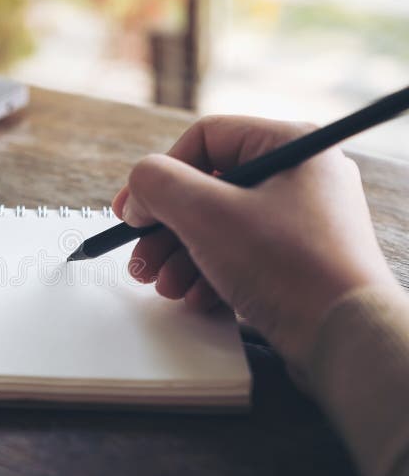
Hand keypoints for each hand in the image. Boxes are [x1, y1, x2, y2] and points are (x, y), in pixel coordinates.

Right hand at [112, 115, 398, 373]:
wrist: (345, 337)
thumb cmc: (287, 266)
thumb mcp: (206, 214)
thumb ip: (158, 185)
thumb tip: (137, 189)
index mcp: (289, 145)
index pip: (204, 138)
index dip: (159, 173)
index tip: (130, 211)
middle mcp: (298, 176)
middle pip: (207, 188)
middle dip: (164, 228)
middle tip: (139, 259)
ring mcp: (300, 220)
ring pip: (219, 226)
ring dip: (180, 256)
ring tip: (163, 286)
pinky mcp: (296, 259)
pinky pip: (240, 254)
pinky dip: (209, 274)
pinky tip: (195, 298)